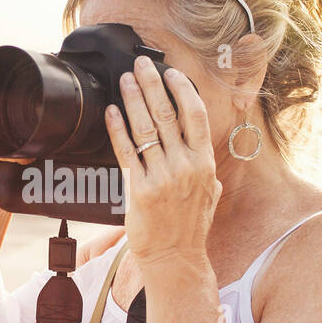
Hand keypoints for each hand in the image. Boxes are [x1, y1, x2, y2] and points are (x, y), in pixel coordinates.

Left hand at [104, 57, 220, 272]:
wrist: (175, 258)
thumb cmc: (191, 226)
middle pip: (168, 114)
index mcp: (205, 163)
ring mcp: (163, 178)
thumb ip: (206, 169)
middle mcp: (186, 166)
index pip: (196, 115)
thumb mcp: (210, 193)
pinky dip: (117, 129)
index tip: (169, 72)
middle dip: (152, 85)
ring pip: (146, 129)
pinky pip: (126, 152)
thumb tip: (203, 150)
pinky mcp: (140, 191)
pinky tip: (111, 112)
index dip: (181, 89)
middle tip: (139, 64)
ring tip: (123, 80)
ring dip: (133, 100)